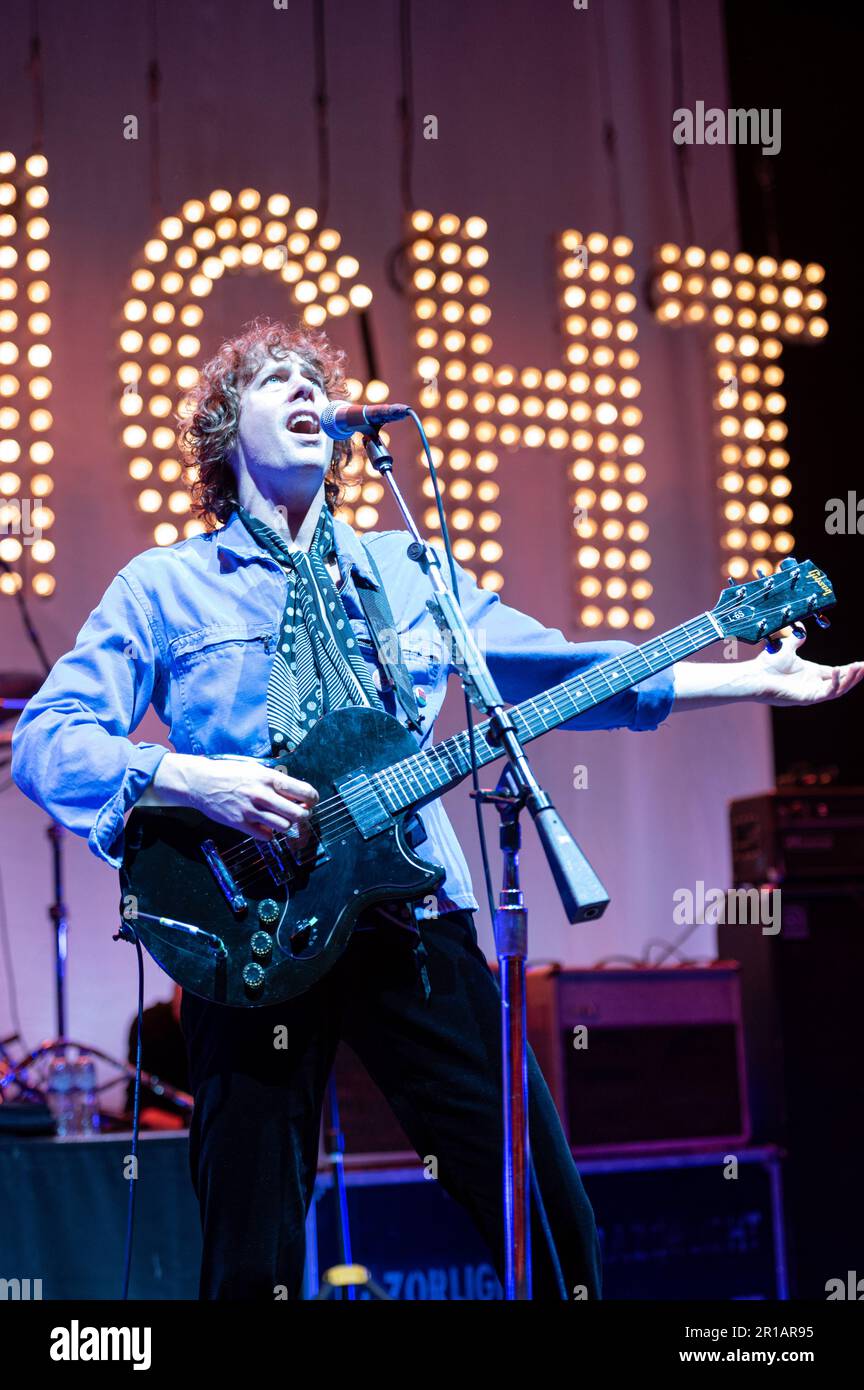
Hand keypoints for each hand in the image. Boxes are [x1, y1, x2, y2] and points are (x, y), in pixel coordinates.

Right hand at [140, 752, 318, 841]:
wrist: (201, 782)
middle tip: (301, 814)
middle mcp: (263, 794)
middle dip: (304, 816)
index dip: (312, 799)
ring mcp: (251, 810)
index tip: (310, 802)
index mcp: (269, 778)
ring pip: (284, 827)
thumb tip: (296, 793)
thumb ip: (275, 780)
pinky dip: (269, 834)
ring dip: (287, 826)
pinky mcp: (240, 823)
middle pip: (298, 814)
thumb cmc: (230, 773)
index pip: (304, 792)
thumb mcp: (255, 769)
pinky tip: (265, 827)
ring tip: (282, 820)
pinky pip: (265, 836)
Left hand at [754, 630, 863, 706]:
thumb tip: (802, 629)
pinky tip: (838, 671)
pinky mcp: (807, 698)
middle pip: (841, 682)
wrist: (754, 676)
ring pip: (838, 689)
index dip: (850, 669)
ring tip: (859, 669)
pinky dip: (834, 683)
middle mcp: (814, 684)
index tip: (862, 663)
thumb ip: (796, 640)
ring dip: (849, 680)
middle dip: (855, 675)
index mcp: (812, 674)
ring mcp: (811, 692)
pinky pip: (826, 693)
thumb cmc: (767, 665)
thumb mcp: (786, 648)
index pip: (836, 672)